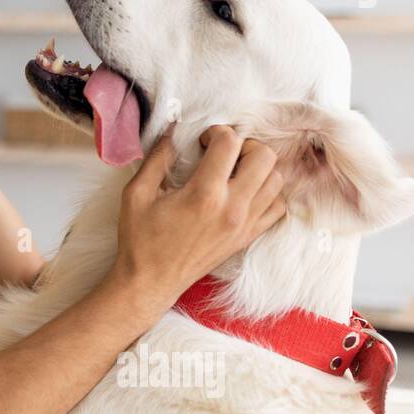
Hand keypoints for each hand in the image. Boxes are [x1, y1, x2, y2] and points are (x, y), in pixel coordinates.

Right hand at [108, 125, 286, 316]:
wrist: (151, 281)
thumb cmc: (140, 239)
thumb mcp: (136, 194)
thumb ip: (156, 159)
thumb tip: (172, 133)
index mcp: (204, 194)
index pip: (230, 144)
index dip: (216, 132)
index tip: (202, 141)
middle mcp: (232, 208)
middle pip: (265, 157)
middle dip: (245, 144)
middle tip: (224, 152)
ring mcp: (245, 224)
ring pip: (276, 180)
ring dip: (259, 168)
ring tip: (235, 171)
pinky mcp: (247, 237)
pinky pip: (277, 207)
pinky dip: (268, 193)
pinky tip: (245, 192)